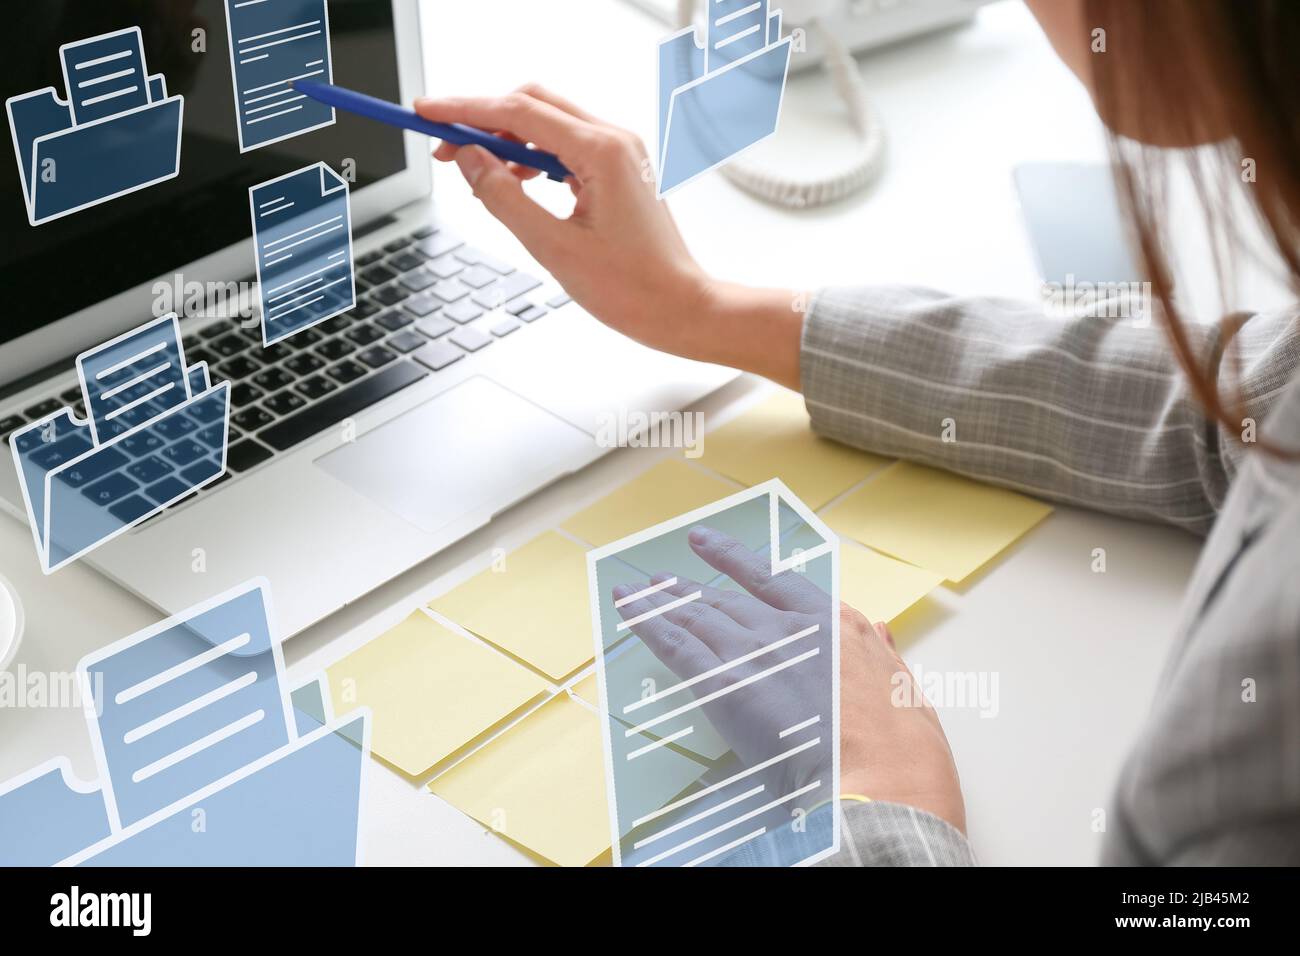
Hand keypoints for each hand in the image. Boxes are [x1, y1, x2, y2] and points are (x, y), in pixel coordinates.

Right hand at [415, 86, 804, 387]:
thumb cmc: (633, 288)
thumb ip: (504, 198)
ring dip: (506, 140)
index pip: (518, 112)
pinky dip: (532, 156)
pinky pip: (566, 146)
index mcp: (603, 152)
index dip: (465, 110)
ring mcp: (620, 153)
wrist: (680, 308)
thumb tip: (469, 161)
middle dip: (483, 118)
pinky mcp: (619, 170)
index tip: (427, 112)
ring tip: (472, 171)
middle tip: (442, 143)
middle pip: (533, 104)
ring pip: (548, 123)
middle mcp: (615, 141)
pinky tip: (513, 182)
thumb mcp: (553, 247)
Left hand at [612, 526, 965, 833]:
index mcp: (832, 624)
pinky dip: (647, 624)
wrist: (877, 776)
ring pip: (695, 616)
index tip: (706, 542)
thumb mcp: (902, 686)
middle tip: (660, 577)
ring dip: (660, 601)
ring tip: (635, 590)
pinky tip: (629, 612)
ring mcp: (752, 652)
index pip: (771, 580)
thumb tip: (879, 631)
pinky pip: (675, 646)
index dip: (733, 559)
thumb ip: (882, 654)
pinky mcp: (722, 683)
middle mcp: (786, 628)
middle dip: (688, 587)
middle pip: (724, 599)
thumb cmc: (899, 746)